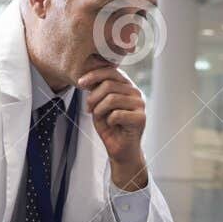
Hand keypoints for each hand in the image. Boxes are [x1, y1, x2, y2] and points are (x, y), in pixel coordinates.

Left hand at [78, 65, 147, 189]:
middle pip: (109, 85)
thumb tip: (88, 78)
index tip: (80, 83)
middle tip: (89, 109)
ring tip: (99, 117)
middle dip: (93, 97)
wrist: (120, 150)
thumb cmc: (110, 127)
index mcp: (127, 86)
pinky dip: (109, 121)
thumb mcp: (99, 105)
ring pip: (112, 98)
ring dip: (99, 110)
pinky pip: (117, 114)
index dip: (94, 75)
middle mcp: (135, 92)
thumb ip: (97, 91)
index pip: (111, 71)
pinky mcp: (141, 118)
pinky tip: (112, 125)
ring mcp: (140, 104)